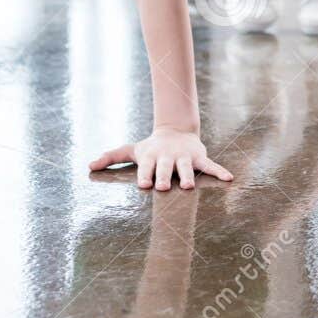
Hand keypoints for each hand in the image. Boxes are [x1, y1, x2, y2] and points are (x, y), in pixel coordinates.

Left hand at [89, 127, 233, 190]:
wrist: (175, 130)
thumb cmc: (151, 148)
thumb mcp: (132, 150)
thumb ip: (111, 158)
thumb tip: (89, 166)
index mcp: (151, 156)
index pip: (147, 166)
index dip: (145, 174)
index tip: (144, 184)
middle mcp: (168, 156)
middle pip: (166, 168)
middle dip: (165, 176)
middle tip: (163, 187)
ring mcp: (184, 157)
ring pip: (187, 167)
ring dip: (188, 175)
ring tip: (189, 185)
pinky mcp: (199, 157)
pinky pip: (211, 165)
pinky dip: (219, 171)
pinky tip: (229, 179)